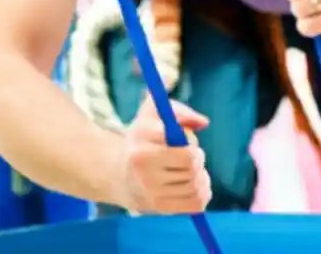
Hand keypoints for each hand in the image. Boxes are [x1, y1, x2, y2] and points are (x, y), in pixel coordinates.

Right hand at [115, 96, 210, 213]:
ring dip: (201, 175)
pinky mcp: (160, 208)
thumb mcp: (154, 113)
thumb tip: (203, 123)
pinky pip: (196, 204)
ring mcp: (152, 195)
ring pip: (197, 186)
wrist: (118, 173)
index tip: (184, 139)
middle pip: (193, 168)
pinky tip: (194, 184)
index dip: (191, 142)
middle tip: (189, 155)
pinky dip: (202, 193)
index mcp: (143, 151)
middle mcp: (145, 175)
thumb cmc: (143, 138)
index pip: (187, 152)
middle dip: (197, 158)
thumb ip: (180, 112)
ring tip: (189, 169)